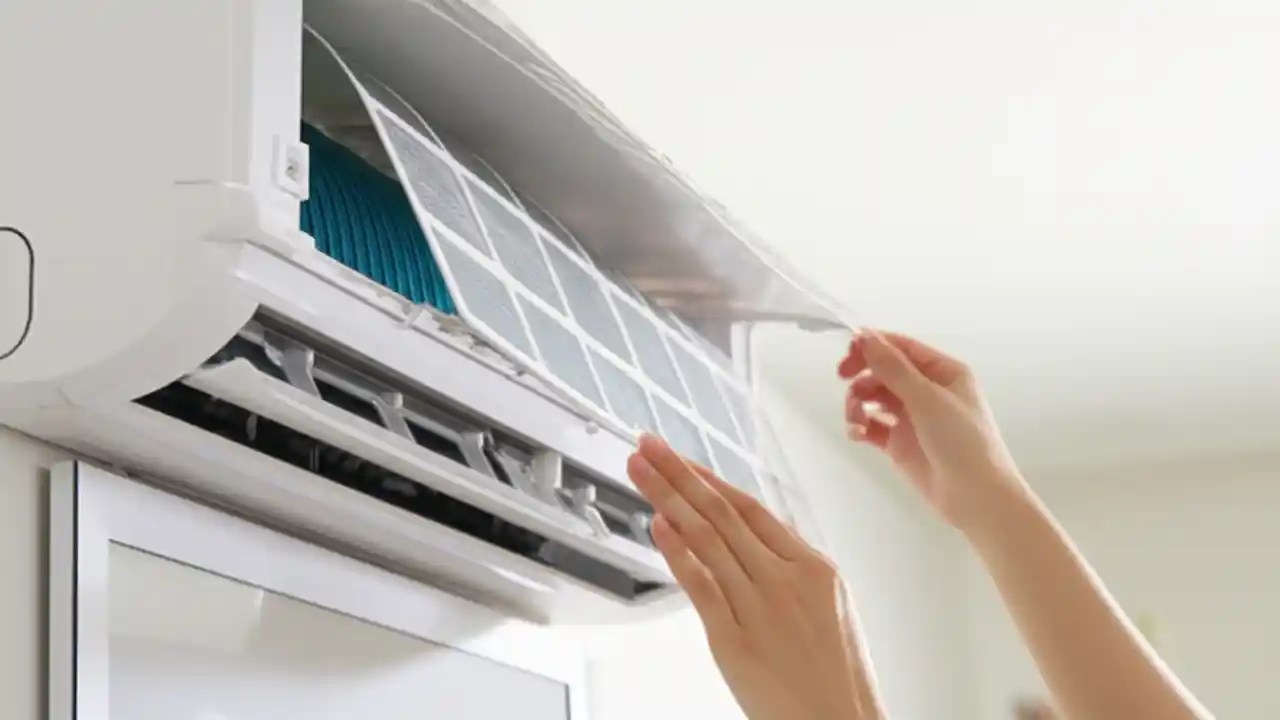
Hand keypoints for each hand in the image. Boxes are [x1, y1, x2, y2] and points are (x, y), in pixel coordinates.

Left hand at [627, 435, 884, 719]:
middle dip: (679, 474)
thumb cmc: (837, 678)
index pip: (751, 508)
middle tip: (647, 444)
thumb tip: (758, 538)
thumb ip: (791, 570)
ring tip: (639, 471)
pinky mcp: (736, 641)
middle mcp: (787, 580)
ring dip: (667, 499)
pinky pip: (702, 587)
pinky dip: (677, 552)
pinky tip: (657, 524)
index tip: (680, 458)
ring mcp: (761, 608)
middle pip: (723, 513)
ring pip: (708, 540)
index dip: (709, 479)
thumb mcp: (829, 609)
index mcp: (814, 568)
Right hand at [837, 329, 1024, 531]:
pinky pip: (873, 425)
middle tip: (842, 378)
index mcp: (944, 372)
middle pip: (884, 371)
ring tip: (855, 420)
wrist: (976, 498)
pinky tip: (858, 434)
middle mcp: (928, 390)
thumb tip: (863, 336)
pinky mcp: (900, 443)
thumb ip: (893, 368)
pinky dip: (861, 425)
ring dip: (858, 402)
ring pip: (874, 398)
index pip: (902, 347)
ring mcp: (913, 417)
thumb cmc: (961, 441)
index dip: (874, 345)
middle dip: (862, 374)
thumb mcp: (928, 399)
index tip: (847, 350)